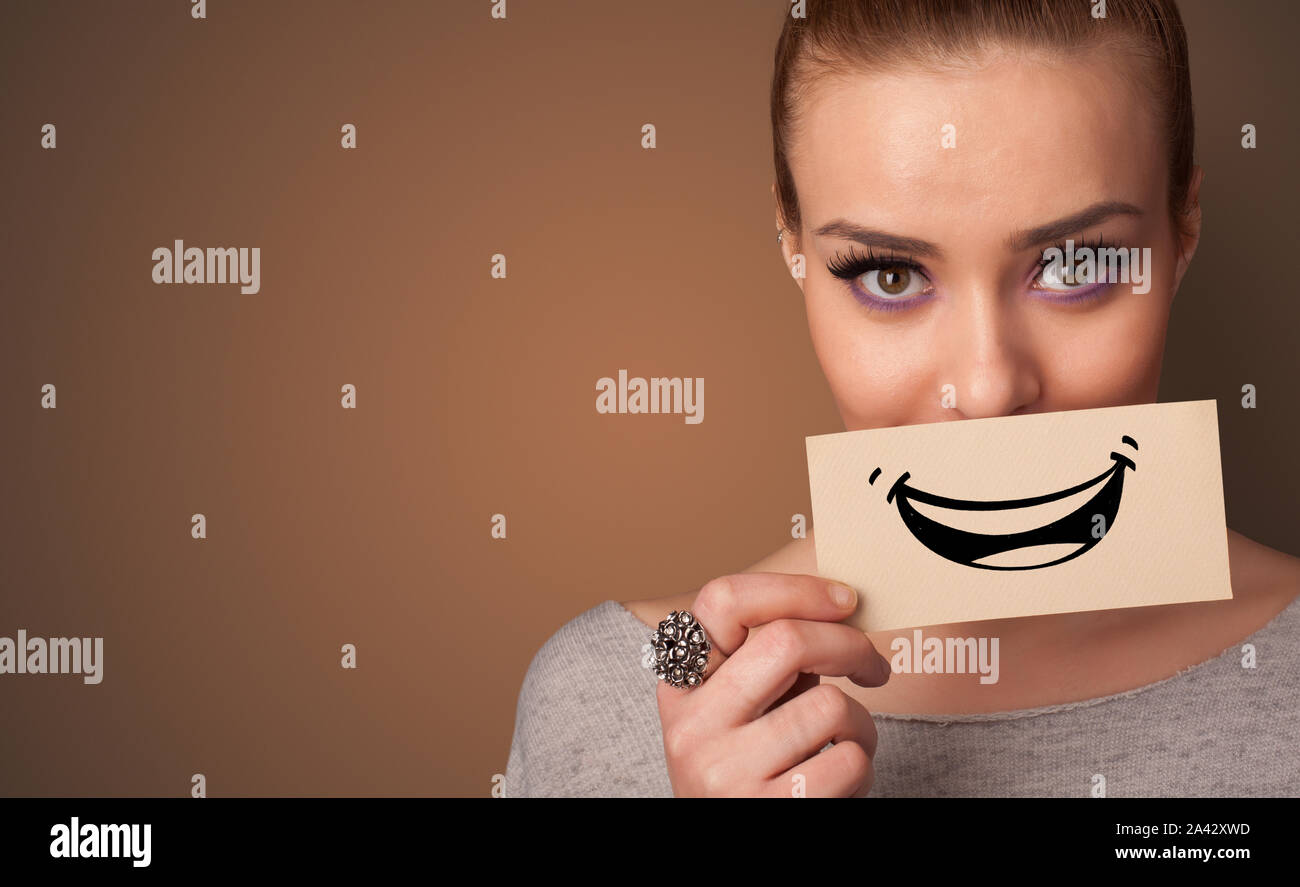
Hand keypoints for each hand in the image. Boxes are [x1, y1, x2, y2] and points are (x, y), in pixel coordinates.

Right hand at [656, 572, 890, 796]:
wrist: (729, 854)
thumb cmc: (747, 772)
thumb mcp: (736, 712)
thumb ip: (765, 664)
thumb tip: (838, 610)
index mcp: (680, 686)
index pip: (721, 600)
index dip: (794, 589)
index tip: (844, 600)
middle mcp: (691, 726)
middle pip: (786, 640)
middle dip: (850, 644)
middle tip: (873, 665)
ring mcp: (724, 772)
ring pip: (830, 705)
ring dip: (861, 722)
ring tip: (846, 742)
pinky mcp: (766, 812)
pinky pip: (847, 760)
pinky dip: (861, 765)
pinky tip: (840, 778)